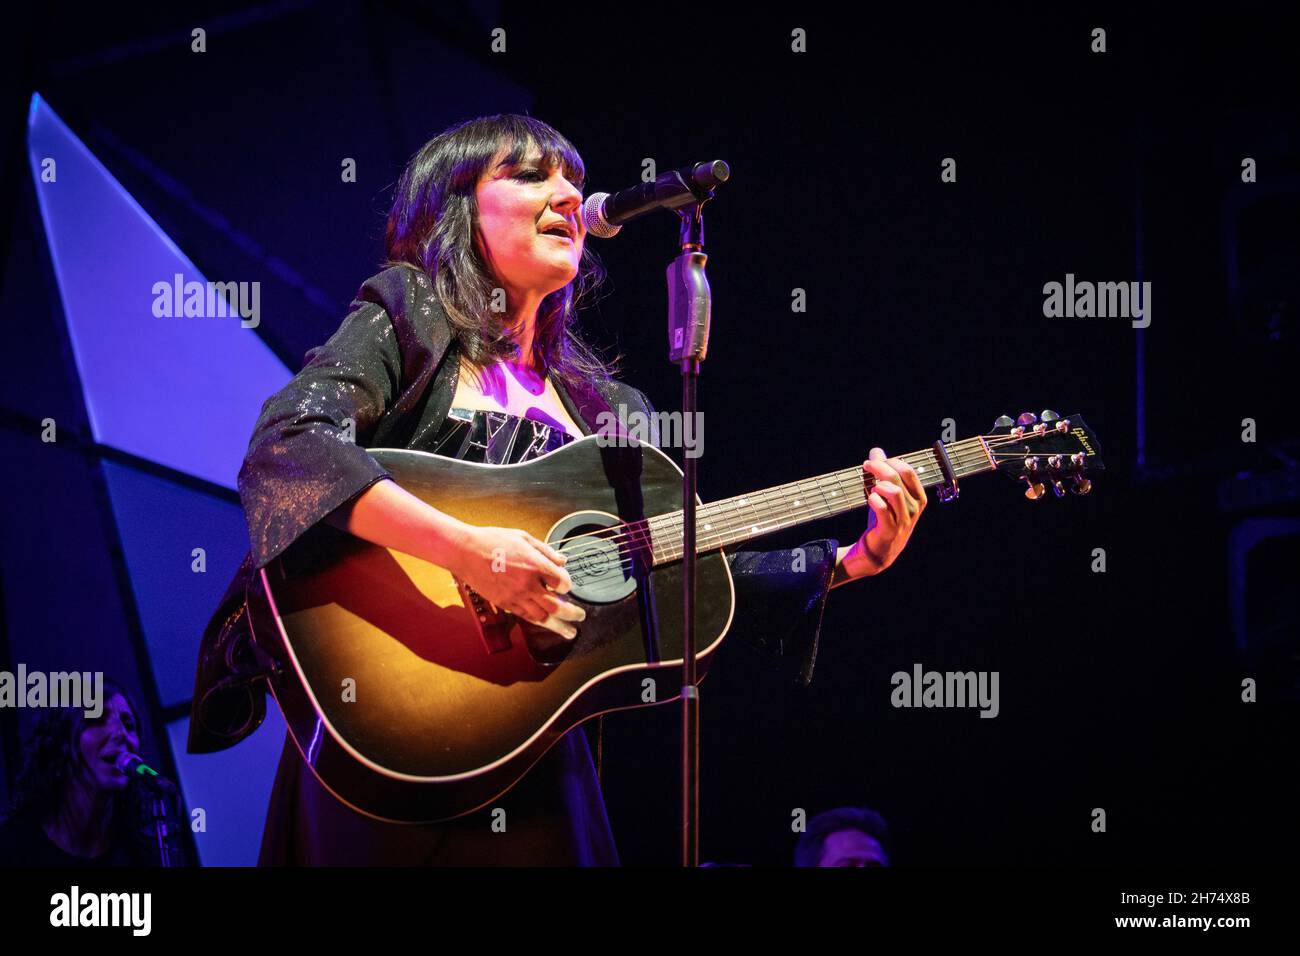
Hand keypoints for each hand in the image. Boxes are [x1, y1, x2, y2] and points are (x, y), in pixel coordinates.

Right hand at [446, 526, 585, 640]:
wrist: (465, 551)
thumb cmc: (493, 540)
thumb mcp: (523, 537)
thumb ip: (546, 551)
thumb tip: (563, 561)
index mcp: (534, 564)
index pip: (562, 582)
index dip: (567, 584)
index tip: (566, 584)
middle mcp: (527, 584)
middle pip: (556, 606)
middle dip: (572, 614)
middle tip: (580, 616)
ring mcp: (515, 596)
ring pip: (542, 617)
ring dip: (558, 625)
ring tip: (569, 630)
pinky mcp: (504, 603)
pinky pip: (525, 616)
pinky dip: (538, 621)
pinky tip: (546, 623)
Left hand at [844, 447, 926, 577]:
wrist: (879, 552)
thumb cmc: (883, 520)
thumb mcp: (885, 495)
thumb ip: (882, 472)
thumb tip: (876, 451)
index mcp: (918, 498)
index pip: (909, 471)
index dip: (891, 461)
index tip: (875, 460)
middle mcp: (914, 508)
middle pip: (899, 478)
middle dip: (880, 467)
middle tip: (867, 465)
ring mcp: (904, 520)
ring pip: (894, 492)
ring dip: (878, 484)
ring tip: (871, 487)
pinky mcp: (890, 530)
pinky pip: (882, 508)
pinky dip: (874, 500)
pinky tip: (870, 499)